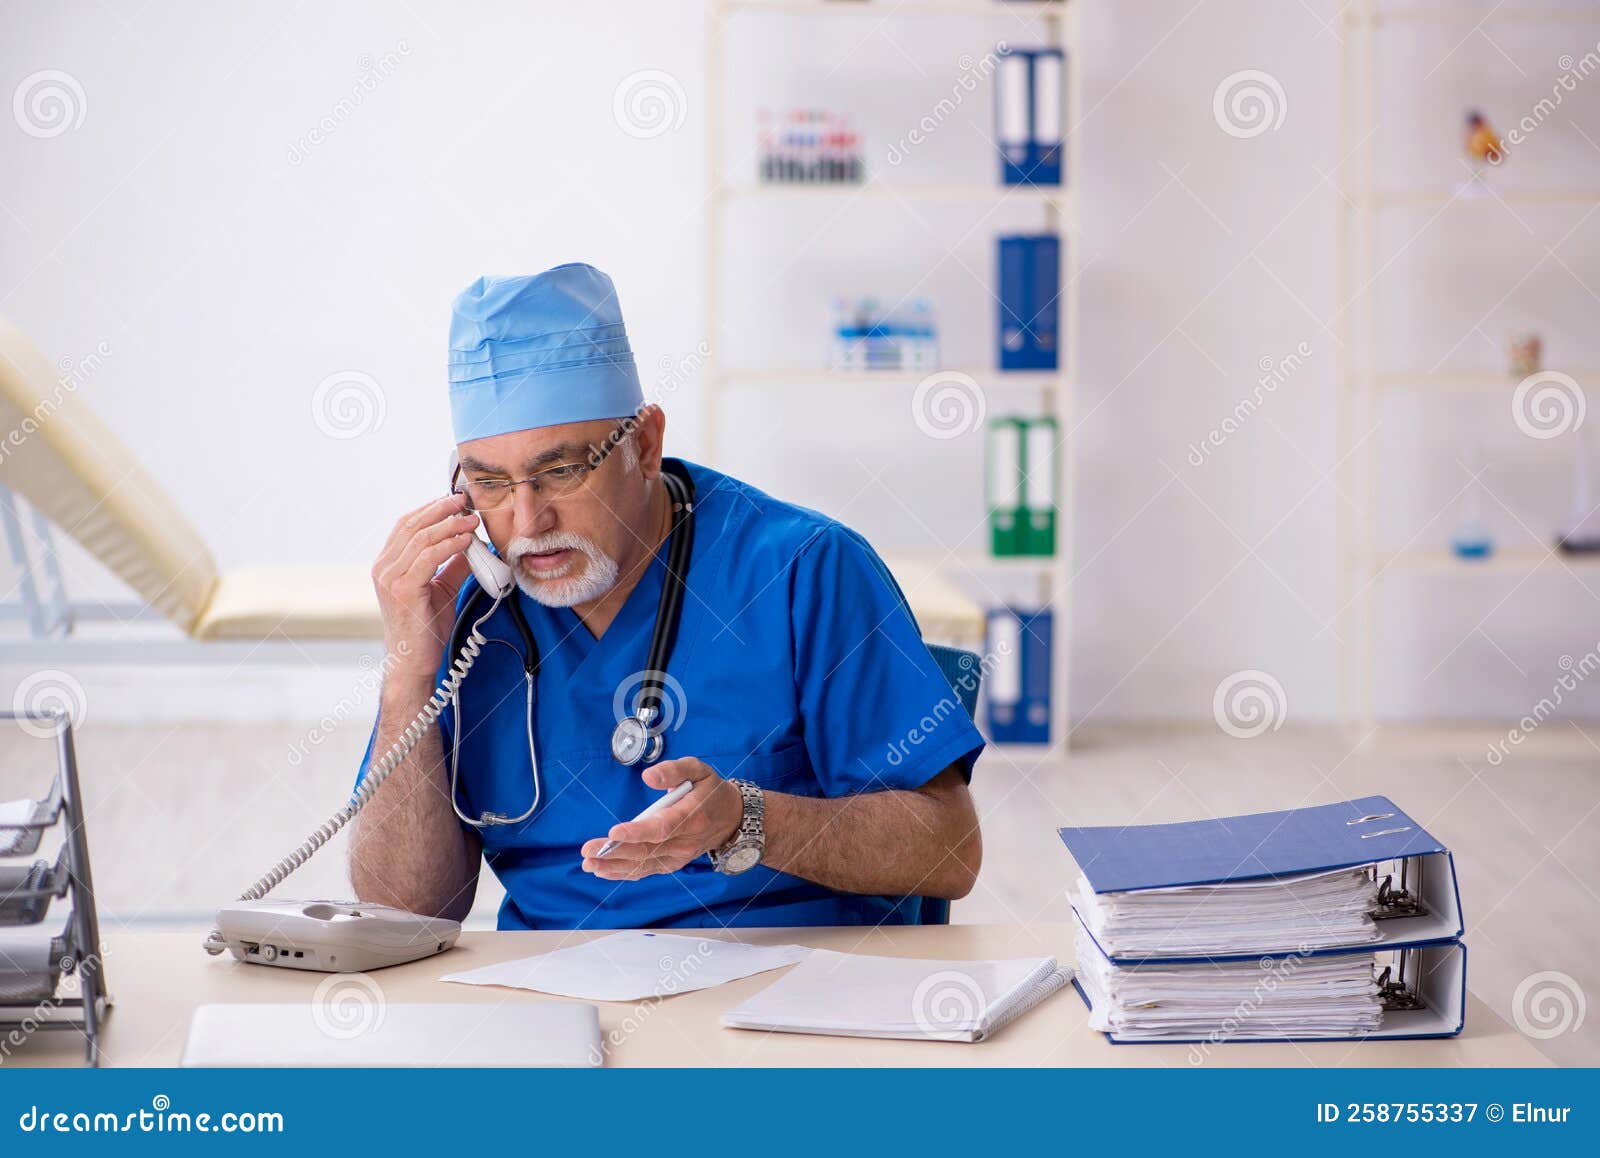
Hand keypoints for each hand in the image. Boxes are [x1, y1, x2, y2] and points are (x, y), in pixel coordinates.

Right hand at [372, 493, 481, 683]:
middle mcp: (383, 567)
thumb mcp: (442, 588)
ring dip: (450, 524)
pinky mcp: (402, 589)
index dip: (432, 508)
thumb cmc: (425, 628)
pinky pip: (428, 557)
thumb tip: (474, 543)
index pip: (407, 524)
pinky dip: (449, 545)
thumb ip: (453, 565)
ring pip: (420, 538)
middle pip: (412, 525)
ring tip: (472, 520)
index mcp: (388, 564)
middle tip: (466, 501)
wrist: (414, 661)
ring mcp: (389, 578)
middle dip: (442, 509)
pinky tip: (466, 541)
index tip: (456, 500)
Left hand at [580, 758, 742, 880]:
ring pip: (644, 864)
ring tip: (589, 863)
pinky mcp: (672, 863)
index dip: (637, 832)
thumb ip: (674, 770)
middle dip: (614, 852)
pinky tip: (603, 871)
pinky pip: (646, 871)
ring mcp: (678, 856)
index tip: (614, 832)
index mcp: (691, 816)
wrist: (731, 819)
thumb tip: (648, 776)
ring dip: (614, 866)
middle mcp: (684, 841)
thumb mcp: (699, 770)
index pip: (662, 827)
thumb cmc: (711, 791)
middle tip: (588, 851)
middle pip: (647, 850)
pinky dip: (624, 873)